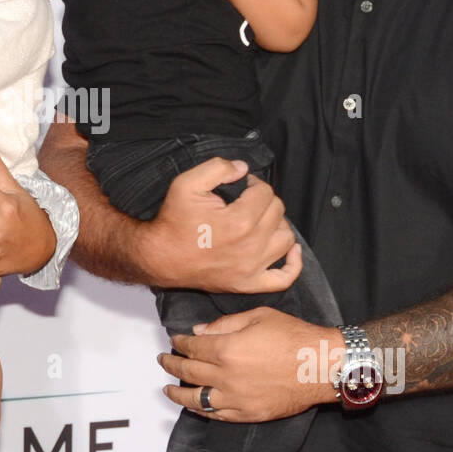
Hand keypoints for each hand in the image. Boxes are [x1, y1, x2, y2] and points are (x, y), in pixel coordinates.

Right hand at [138, 157, 300, 293]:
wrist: (159, 258)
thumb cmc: (173, 221)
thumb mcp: (186, 183)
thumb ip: (217, 167)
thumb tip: (243, 169)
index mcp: (239, 221)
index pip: (265, 192)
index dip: (253, 184)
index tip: (241, 186)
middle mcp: (251, 246)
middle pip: (278, 212)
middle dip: (264, 201)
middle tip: (246, 201)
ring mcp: (252, 268)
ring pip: (286, 239)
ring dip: (277, 225)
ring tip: (260, 221)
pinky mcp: (248, 283)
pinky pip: (284, 278)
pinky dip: (293, 264)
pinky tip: (290, 249)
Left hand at [159, 306, 342, 421]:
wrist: (321, 365)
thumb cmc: (294, 337)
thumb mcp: (258, 317)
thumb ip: (224, 325)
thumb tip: (199, 331)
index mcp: (227, 349)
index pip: (192, 347)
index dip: (179, 343)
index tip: (175, 340)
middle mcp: (226, 376)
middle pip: (188, 372)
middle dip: (171, 365)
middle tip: (163, 360)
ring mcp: (236, 399)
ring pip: (196, 399)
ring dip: (178, 393)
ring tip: (167, 389)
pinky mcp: (248, 414)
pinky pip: (216, 415)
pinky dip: (202, 410)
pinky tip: (194, 405)